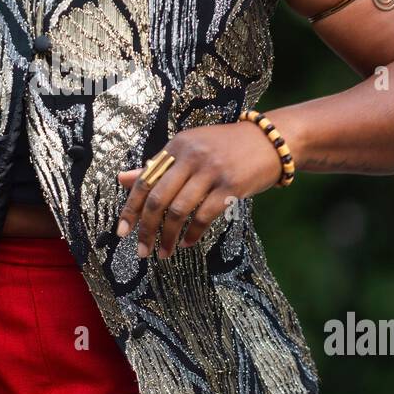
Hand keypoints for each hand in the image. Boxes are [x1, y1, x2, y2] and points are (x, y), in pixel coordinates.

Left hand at [116, 122, 283, 259]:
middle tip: (141, 250)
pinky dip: (192, 233)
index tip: (121, 232)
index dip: (129, 208)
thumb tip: (121, 179)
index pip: (144, 180)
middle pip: (157, 199)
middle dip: (145, 229)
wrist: (271, 141)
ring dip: (168, 237)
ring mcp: (211, 170)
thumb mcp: (190, 149)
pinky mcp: (231, 186)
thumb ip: (157, 166)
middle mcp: (191, 156)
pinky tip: (187, 243)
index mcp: (177, 145)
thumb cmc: (226, 148)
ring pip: (179, 210)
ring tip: (164, 252)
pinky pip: (204, 216)